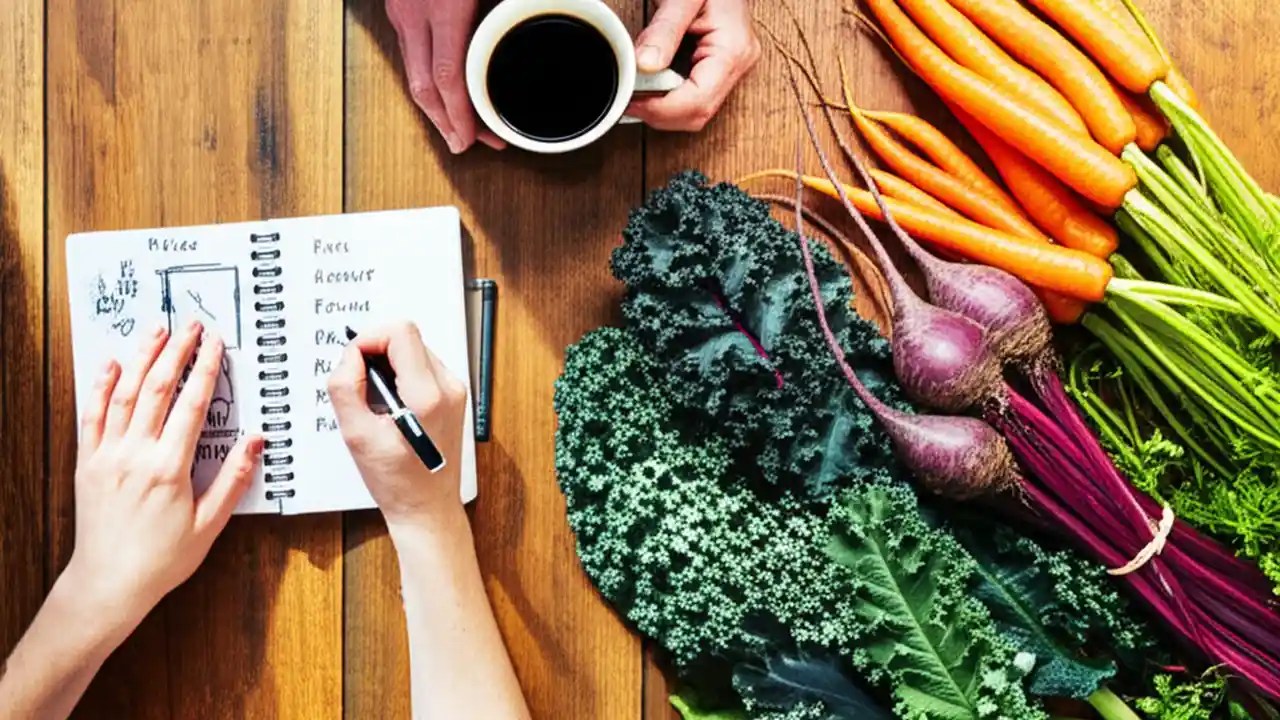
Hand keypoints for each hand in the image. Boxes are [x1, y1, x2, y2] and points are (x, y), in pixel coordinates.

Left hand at [64, 321, 262, 634]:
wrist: (108, 584)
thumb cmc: (161, 560)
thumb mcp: (209, 525)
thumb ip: (233, 479)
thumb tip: (256, 442)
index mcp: (169, 469)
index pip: (191, 406)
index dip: (205, 370)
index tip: (214, 345)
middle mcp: (135, 456)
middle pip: (157, 389)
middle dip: (175, 352)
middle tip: (190, 326)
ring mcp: (107, 457)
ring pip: (124, 394)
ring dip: (141, 358)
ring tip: (156, 331)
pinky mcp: (88, 463)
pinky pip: (92, 416)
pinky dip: (101, 386)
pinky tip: (111, 364)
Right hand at [328, 322, 467, 531]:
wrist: (427, 507)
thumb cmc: (397, 482)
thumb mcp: (357, 435)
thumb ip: (346, 387)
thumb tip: (349, 356)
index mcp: (428, 396)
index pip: (401, 332)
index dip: (369, 338)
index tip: (353, 360)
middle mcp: (448, 388)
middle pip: (407, 338)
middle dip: (376, 352)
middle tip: (360, 384)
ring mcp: (454, 391)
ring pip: (414, 350)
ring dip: (387, 365)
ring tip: (375, 400)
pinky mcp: (452, 396)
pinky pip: (421, 367)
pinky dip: (400, 376)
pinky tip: (390, 404)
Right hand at [387, 0, 505, 152]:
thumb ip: (501, 11)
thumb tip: (524, 27)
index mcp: (444, 7)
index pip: (447, 77)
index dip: (458, 115)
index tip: (470, 138)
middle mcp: (415, 14)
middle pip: (423, 87)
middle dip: (443, 123)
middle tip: (463, 144)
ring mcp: (401, 12)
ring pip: (413, 73)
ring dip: (435, 103)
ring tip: (457, 123)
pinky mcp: (396, 8)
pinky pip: (410, 54)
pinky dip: (426, 77)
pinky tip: (442, 87)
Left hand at [626, 0, 760, 130]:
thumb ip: (664, 30)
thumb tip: (645, 64)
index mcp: (733, 49)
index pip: (698, 101)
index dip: (661, 109)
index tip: (632, 100)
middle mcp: (738, 63)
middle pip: (698, 114)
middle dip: (660, 112)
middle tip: (629, 96)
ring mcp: (731, 68)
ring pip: (696, 112)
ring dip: (663, 108)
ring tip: (638, 89)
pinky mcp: (720, 68)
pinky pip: (694, 97)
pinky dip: (669, 98)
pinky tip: (651, 85)